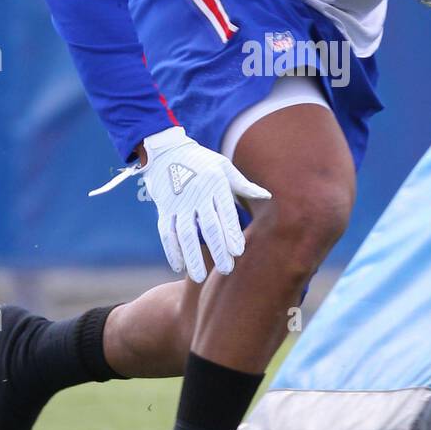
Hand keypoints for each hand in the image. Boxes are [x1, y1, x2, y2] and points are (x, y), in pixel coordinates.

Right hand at [136, 126, 271, 281]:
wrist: (165, 151)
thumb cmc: (201, 161)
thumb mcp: (223, 166)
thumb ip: (243, 185)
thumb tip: (267, 197)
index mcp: (215, 183)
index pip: (225, 212)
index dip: (231, 232)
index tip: (238, 252)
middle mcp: (196, 194)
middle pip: (207, 226)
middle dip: (217, 249)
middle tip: (227, 270)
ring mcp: (178, 203)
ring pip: (185, 233)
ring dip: (192, 256)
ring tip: (200, 277)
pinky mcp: (163, 209)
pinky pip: (167, 232)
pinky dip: (172, 250)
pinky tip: (179, 266)